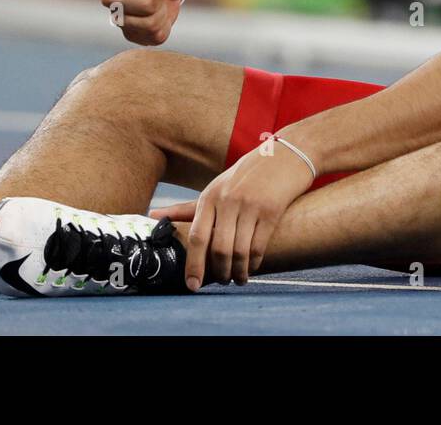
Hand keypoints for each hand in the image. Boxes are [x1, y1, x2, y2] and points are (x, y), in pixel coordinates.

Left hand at [150, 138, 314, 289]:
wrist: (287, 155)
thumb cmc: (248, 174)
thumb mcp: (217, 187)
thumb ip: (187, 207)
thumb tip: (152, 216)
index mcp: (210, 195)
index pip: (196, 236)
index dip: (193, 264)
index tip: (192, 285)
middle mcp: (227, 200)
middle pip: (218, 248)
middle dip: (219, 272)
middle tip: (222, 281)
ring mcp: (250, 205)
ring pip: (239, 251)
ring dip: (238, 272)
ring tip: (239, 279)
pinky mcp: (271, 211)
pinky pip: (258, 246)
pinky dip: (254, 263)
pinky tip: (252, 267)